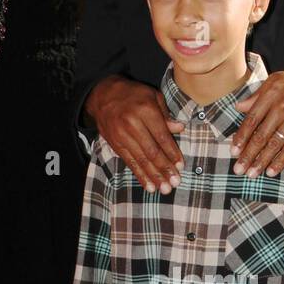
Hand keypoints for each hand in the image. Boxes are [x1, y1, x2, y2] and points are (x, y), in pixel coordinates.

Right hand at [87, 75, 184, 192]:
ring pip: (141, 160)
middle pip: (151, 151)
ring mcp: (122, 135)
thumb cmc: (133, 95)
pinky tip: (149, 185)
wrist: (103, 95)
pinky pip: (129, 162)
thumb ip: (165, 114)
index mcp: (145, 110)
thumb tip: (180, 129)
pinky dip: (140, 175)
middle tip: (175, 182)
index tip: (181, 166)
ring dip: (154, 176)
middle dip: (165, 169)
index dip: (172, 152)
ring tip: (164, 188)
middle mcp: (132, 124)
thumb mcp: (152, 96)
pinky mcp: (115, 144)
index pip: (162, 136)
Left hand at [231, 68, 283, 177]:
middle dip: (248, 155)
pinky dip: (281, 161)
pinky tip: (271, 171)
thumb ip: (257, 95)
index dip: (241, 137)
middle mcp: (281, 107)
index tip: (233, 151)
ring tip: (251, 174)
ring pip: (274, 144)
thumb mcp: (277, 80)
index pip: (251, 119)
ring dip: (261, 161)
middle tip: (238, 169)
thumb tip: (239, 107)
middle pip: (261, 135)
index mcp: (271, 94)